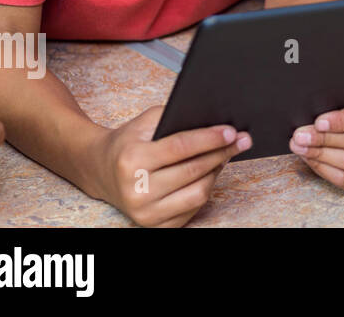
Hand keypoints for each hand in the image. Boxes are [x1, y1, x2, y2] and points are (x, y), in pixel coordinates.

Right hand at [97, 107, 249, 227]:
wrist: (101, 170)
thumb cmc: (130, 142)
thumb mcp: (146, 121)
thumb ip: (177, 117)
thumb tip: (216, 122)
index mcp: (132, 160)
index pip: (181, 147)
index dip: (210, 138)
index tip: (232, 131)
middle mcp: (136, 190)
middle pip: (193, 170)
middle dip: (222, 153)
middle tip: (242, 140)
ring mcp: (144, 212)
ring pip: (198, 193)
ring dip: (216, 172)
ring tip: (224, 156)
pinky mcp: (154, 226)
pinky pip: (192, 209)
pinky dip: (205, 189)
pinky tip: (209, 174)